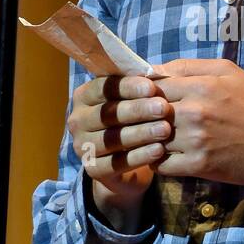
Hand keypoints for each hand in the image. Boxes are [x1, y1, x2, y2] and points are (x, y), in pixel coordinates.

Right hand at [67, 72, 171, 217]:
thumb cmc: (134, 121)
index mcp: (85, 96)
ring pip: (111, 139)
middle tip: (163, 109)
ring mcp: (82, 146)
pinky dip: (139, 156)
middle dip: (137, 110)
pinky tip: (158, 151)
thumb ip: (142, 86)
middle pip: (107, 113)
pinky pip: (116, 163)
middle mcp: (78, 120)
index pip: (103, 87)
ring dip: (141, 133)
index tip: (152, 88)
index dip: (128, 87)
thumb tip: (158, 73)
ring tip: (165, 130)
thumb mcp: (136, 100)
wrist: (127, 163)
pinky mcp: (92, 169)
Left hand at [147, 58, 243, 186]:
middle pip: (148, 112)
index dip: (146, 91)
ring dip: (149, 138)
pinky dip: (158, 160)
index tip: (146, 97)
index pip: (152, 86)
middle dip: (143, 115)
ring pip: (151, 138)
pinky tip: (164, 154)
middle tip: (144, 118)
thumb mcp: (228, 72)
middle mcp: (194, 113)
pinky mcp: (197, 165)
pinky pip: (161, 164)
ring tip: (153, 137)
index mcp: (201, 86)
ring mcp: (194, 140)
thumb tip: (154, 70)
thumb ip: (189, 66)